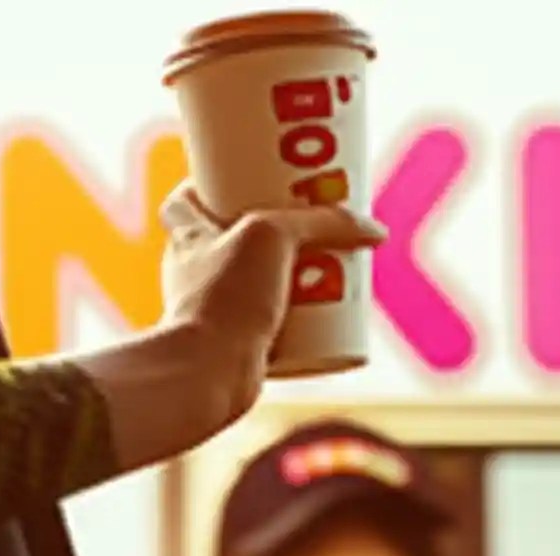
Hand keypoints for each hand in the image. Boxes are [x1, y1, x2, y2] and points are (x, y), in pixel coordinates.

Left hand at [158, 180, 384, 354]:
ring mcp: (210, 311)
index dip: (210, 185)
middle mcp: (191, 273)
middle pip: (228, 238)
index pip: (184, 200)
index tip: (244, 177)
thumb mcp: (273, 236)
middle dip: (268, 230)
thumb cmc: (224, 297)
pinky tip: (325, 310)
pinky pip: (267, 323)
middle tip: (308, 219)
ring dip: (286, 273)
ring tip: (327, 262)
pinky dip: (294, 316)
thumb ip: (324, 224)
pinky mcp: (233, 346)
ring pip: (250, 282)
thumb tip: (375, 232)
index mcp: (186, 238)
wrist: (207, 375)